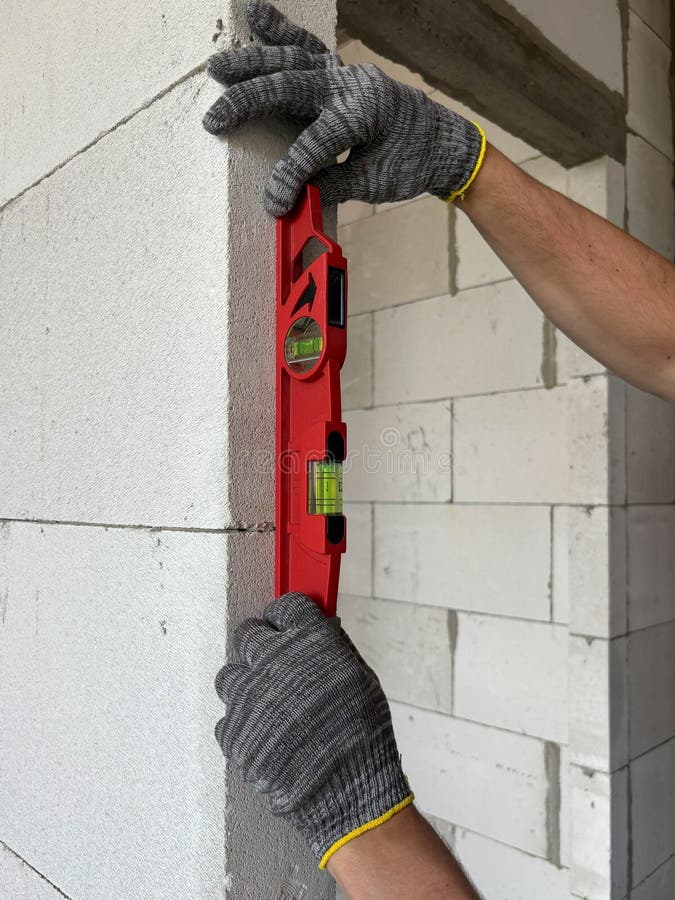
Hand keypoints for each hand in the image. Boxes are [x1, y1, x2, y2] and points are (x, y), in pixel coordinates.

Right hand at [203, 0, 484, 215]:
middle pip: (292, 88)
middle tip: (214, 118)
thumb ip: (333, 185)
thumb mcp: (375, 183)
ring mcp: (346, 74)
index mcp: (364, 114)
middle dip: (249, 102)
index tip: (274, 204)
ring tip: (217, 67)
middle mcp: (352, 86)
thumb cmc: (412, 163)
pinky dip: (281, 31)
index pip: (314, 146)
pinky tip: (256, 13)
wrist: (442, 143)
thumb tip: (295, 196)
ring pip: (294, 60)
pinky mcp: (343, 72)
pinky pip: (308, 47)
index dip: (290, 176)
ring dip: (253, 62)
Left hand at [214, 593, 412, 868]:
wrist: (349, 794)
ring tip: (270, 704)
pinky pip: (228, 718)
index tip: (289, 625)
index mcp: (308, 642)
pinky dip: (245, 724)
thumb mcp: (361, 678)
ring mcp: (248, 699)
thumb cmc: (363, 736)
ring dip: (247, 684)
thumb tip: (318, 630)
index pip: (285, 608)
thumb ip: (332, 648)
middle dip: (261, 644)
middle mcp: (272, 662)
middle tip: (275, 661)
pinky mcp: (234, 734)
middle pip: (248, 634)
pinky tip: (269, 736)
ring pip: (231, 675)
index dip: (288, 618)